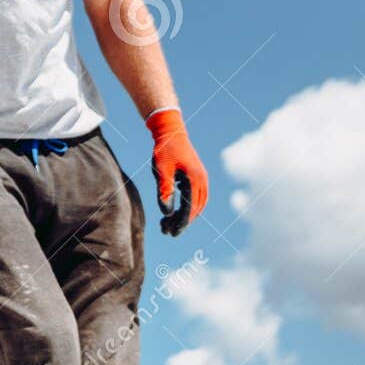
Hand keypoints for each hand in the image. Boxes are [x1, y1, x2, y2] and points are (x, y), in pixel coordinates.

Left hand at [145, 108, 208, 236]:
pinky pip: (196, 197)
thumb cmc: (164, 150)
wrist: (170, 132)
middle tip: (167, 232)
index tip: (172, 233)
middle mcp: (202, 179)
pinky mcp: (197, 177)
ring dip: (185, 216)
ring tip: (168, 225)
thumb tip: (167, 214)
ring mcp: (201, 178)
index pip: (191, 207)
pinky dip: (187, 208)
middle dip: (183, 222)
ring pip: (197, 204)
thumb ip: (164, 191)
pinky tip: (174, 213)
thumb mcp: (161, 171)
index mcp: (195, 179)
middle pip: (196, 208)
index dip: (182, 222)